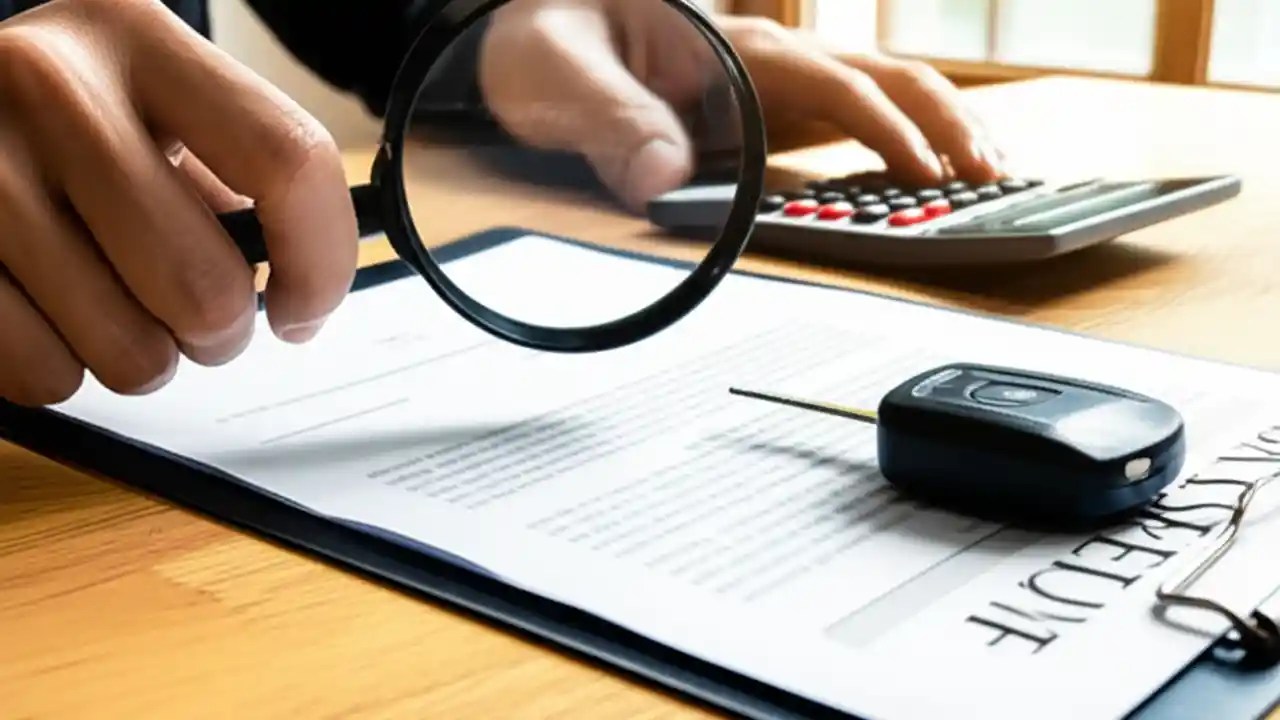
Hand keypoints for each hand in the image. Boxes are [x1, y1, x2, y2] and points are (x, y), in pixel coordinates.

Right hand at [0, 0, 356, 405]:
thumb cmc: (60, 128)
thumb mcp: (148, 108)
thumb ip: (233, 177)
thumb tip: (299, 289)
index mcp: (137, 37)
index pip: (288, 160)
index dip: (320, 263)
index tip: (303, 307)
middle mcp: (53, 86)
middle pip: (205, 286)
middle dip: (220, 333)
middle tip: (197, 317)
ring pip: (130, 350)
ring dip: (143, 358)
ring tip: (113, 306)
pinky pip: (45, 372)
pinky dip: (63, 369)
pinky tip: (48, 312)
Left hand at [477, 0, 1003, 211]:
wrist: (530, 24)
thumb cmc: (544, 37)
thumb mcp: (559, 73)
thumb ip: (610, 119)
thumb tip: (663, 177)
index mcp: (730, 44)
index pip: (833, 81)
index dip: (888, 126)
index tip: (928, 170)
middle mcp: (764, 56)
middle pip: (883, 76)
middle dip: (946, 121)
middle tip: (991, 177)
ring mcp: (771, 77)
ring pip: (879, 90)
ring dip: (937, 127)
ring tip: (984, 174)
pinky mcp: (765, 101)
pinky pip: (849, 115)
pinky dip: (898, 138)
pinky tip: (920, 171)